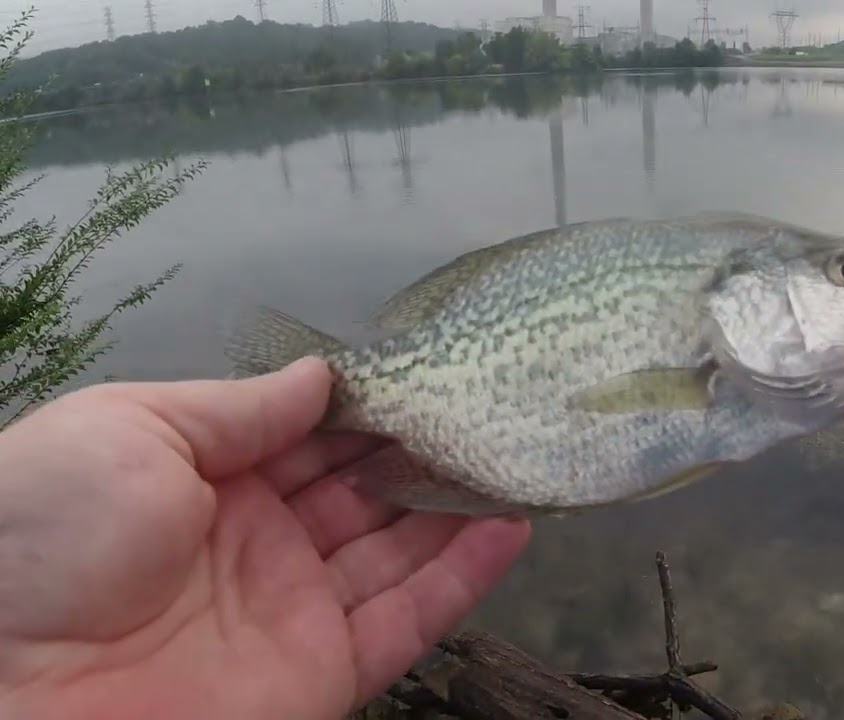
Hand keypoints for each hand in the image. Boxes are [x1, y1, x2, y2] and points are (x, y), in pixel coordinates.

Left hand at [0, 358, 529, 719]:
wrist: (13, 687)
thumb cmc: (53, 532)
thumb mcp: (128, 429)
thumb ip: (236, 408)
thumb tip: (324, 378)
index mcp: (203, 479)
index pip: (307, 436)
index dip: (366, 405)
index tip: (428, 368)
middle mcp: (257, 542)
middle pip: (360, 489)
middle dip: (420, 448)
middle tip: (486, 404)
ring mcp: (295, 610)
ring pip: (397, 551)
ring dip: (454, 505)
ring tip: (513, 453)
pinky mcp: (325, 671)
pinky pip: (408, 621)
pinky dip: (464, 578)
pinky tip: (509, 525)